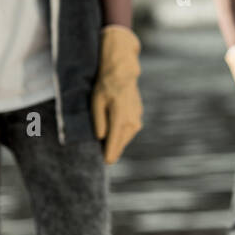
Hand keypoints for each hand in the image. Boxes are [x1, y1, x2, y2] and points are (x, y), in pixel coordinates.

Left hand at [93, 25, 143, 163]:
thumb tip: (101, 139)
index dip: (108, 156)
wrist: (123, 71)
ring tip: (106, 147)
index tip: (104, 164)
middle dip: (111, 151)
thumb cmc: (106, 85)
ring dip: (117, 143)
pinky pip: (129, 131)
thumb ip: (99, 122)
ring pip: (126, 138)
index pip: (114, 145)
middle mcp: (132, 121)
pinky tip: (113, 133)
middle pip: (121, 145)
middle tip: (101, 157)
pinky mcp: (137, 116)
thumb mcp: (96, 103)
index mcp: (120, 119)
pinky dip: (121, 134)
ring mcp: (136, 119)